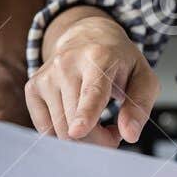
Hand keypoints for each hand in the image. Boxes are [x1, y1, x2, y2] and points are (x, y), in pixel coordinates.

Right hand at [25, 8, 158, 145]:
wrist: (86, 36)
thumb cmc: (118, 61)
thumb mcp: (143, 78)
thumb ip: (139, 107)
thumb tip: (130, 135)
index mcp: (99, 58)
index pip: (92, 92)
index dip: (86, 114)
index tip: (78, 131)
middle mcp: (66, 64)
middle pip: (76, 121)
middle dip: (98, 140)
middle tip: (113, 133)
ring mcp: (46, 76)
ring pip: (60, 129)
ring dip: (82, 139)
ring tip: (97, 123)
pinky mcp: (32, 88)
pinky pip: (46, 128)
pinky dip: (63, 134)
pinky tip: (76, 121)